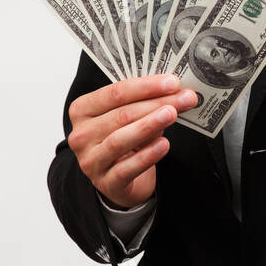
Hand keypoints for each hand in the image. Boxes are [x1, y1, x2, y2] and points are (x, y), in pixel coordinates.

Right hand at [66, 74, 199, 208]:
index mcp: (83, 110)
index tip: (172, 82)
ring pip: (120, 139)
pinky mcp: (105, 183)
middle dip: (156, 103)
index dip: (146, 86)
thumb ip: (143, 102)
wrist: (119, 178)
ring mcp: (91, 161)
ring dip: (149, 125)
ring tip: (172, 115)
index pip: (115, 93)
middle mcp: (81, 135)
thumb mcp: (126, 117)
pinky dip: (147, 155)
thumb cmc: (123, 138)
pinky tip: (163, 145)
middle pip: (122, 114)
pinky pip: (127, 168)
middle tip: (184, 98)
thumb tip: (176, 91)